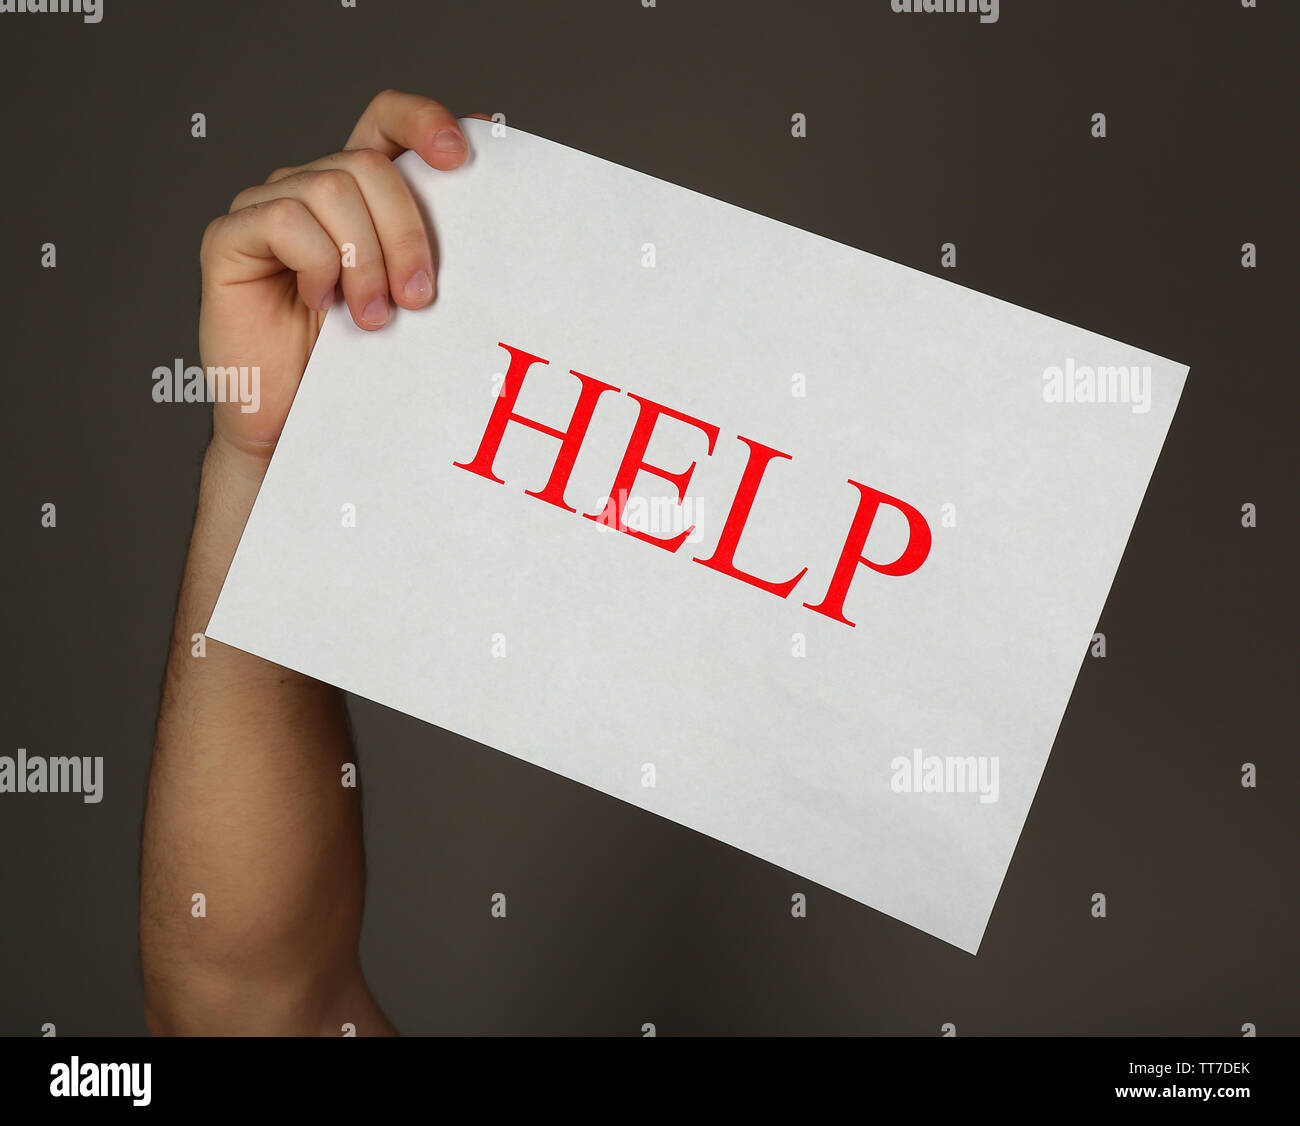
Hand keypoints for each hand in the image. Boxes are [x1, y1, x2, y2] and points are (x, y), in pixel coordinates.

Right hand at [198, 89, 477, 467]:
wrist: (302, 427)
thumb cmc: (362, 367)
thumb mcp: (412, 299)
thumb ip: (435, 248)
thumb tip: (491, 205)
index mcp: (359, 194)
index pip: (385, 120)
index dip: (422, 121)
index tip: (460, 157)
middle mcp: (310, 189)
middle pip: (368, 165)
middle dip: (407, 234)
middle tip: (420, 300)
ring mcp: (266, 209)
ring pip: (329, 189)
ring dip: (365, 260)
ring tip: (374, 318)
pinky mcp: (229, 238)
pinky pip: (284, 220)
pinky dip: (317, 265)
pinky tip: (320, 305)